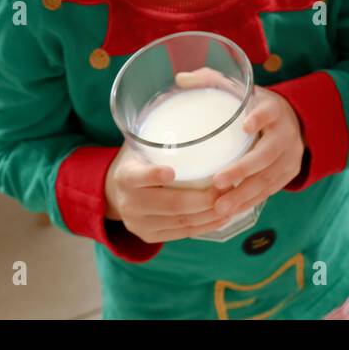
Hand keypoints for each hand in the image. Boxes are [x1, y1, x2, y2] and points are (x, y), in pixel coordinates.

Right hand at [104, 144, 226, 242]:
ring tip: (232, 202)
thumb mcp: (142, 146)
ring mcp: (138, 224)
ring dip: (210, 214)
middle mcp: (129, 203)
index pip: (137, 177)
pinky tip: (223, 217)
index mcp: (125, 177)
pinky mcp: (149, 237)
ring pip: (181, 222)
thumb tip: (197, 112)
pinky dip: (206, 226)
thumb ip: (161, 137)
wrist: (116, 193)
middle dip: (202, 199)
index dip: (154, 175)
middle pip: (170, 204)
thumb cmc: (141, 162)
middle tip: (226, 187)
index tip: (172, 172)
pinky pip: (182, 234)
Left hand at [202, 84, 305, 222]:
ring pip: (269, 178)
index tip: (245, 126)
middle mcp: (286, 134)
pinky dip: (250, 202)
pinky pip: (270, 191)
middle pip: (267, 154)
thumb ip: (212, 80)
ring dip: (245, 194)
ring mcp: (290, 156)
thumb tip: (180, 78)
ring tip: (220, 206)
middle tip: (218, 182)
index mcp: (275, 110)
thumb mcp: (241, 89)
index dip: (260, 118)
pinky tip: (230, 211)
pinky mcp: (289, 174)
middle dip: (243, 170)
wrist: (294, 121)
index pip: (270, 112)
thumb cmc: (256, 105)